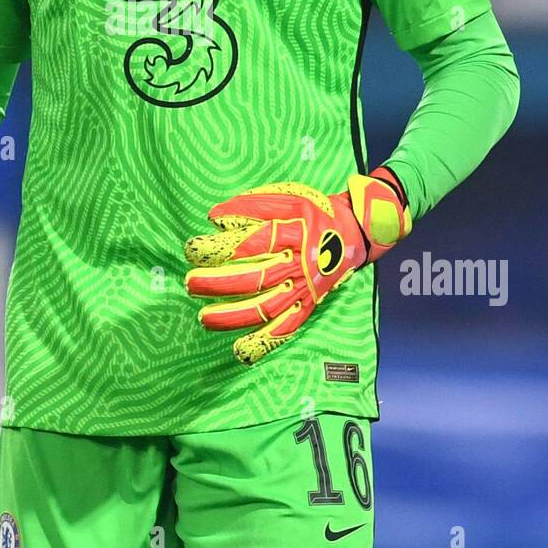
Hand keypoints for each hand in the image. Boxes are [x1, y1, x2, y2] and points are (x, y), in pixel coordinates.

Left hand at [184, 168, 410, 365]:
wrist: (357, 231)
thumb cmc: (316, 212)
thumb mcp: (289, 197)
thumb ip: (252, 205)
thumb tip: (214, 217)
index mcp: (294, 233)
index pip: (253, 243)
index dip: (222, 247)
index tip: (194, 249)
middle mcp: (300, 264)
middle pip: (256, 278)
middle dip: (219, 284)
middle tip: (190, 283)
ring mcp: (305, 288)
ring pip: (267, 307)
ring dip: (233, 315)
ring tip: (204, 318)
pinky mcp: (310, 304)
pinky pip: (287, 327)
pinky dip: (264, 341)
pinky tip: (240, 350)